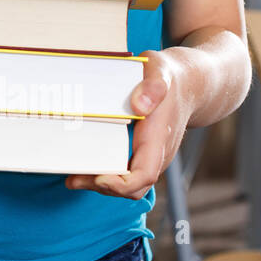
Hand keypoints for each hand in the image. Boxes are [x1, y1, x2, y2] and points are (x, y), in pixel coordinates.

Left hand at [65, 49, 191, 199]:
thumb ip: (153, 87)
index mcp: (158, 137)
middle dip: (103, 188)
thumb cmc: (170, 78)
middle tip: (73, 178)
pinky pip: (127, 172)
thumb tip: (140, 106)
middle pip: (133, 187)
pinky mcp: (144, 151)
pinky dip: (106, 173)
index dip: (121, 184)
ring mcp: (151, 155)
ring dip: (101, 184)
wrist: (189, 84)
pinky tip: (84, 166)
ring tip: (72, 176)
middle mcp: (157, 153)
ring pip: (129, 183)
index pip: (144, 174)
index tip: (98, 177)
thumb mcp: (161, 73)